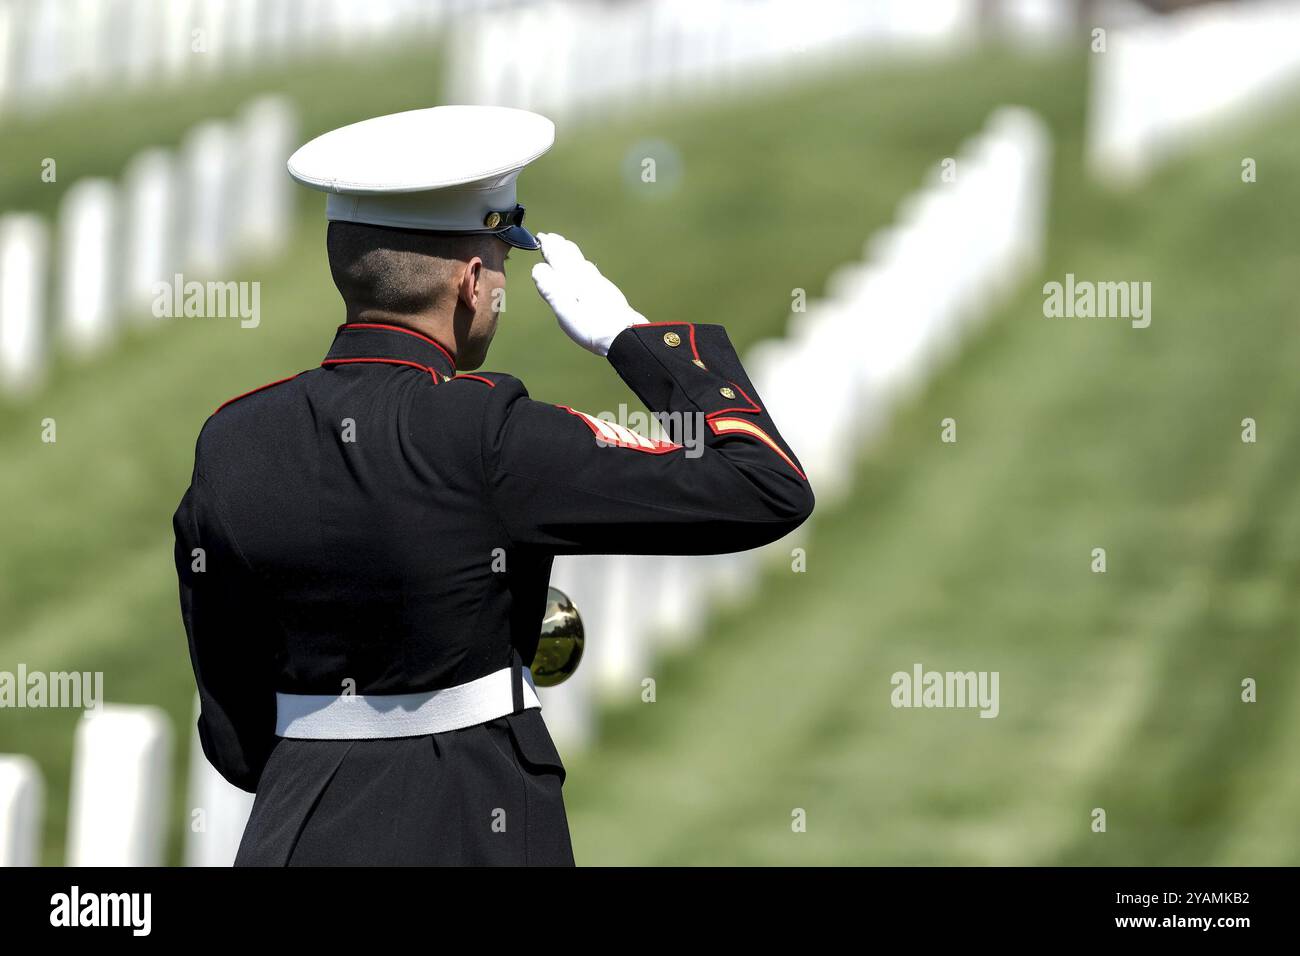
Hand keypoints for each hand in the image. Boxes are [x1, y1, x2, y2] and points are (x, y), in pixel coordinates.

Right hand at [531, 232, 647, 355]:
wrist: (624, 334)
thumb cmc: (593, 325)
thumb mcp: (564, 309)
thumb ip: (550, 288)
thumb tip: (538, 269)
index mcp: (574, 277)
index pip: (558, 255)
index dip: (548, 246)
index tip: (542, 237)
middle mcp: (587, 275)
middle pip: (571, 254)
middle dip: (559, 245)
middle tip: (551, 238)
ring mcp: (598, 281)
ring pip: (581, 260)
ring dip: (569, 253)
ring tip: (564, 248)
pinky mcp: (606, 290)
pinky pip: (589, 270)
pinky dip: (580, 263)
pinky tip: (584, 270)